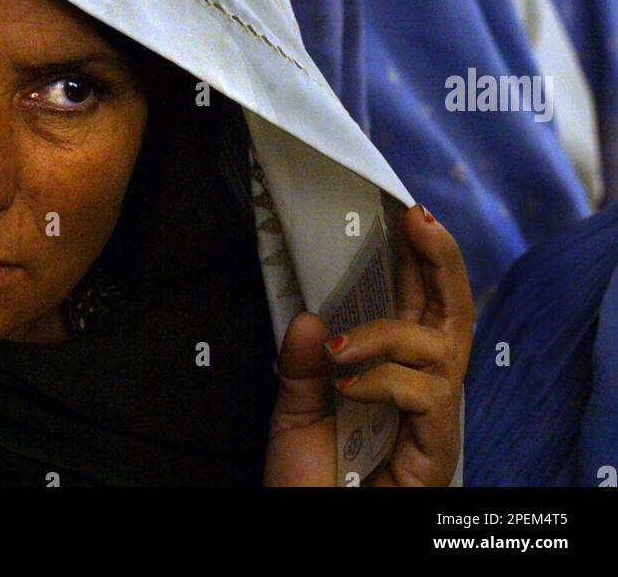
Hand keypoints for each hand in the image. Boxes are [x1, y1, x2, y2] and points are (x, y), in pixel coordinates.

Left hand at [263, 204, 472, 486]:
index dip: (417, 260)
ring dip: (387, 333)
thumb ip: (301, 366)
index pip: (417, 306)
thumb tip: (312, 319)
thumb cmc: (309, 488)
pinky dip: (385, 380)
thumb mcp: (294, 415)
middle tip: (419, 218)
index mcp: (394, 375)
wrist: (310, 534)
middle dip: (442, 261)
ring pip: (439, 348)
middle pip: (453, 314)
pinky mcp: (436, 452)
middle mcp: (422, 392)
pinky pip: (427, 395)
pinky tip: (347, 386)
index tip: (405, 214)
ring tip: (340, 349)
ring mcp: (434, 422)